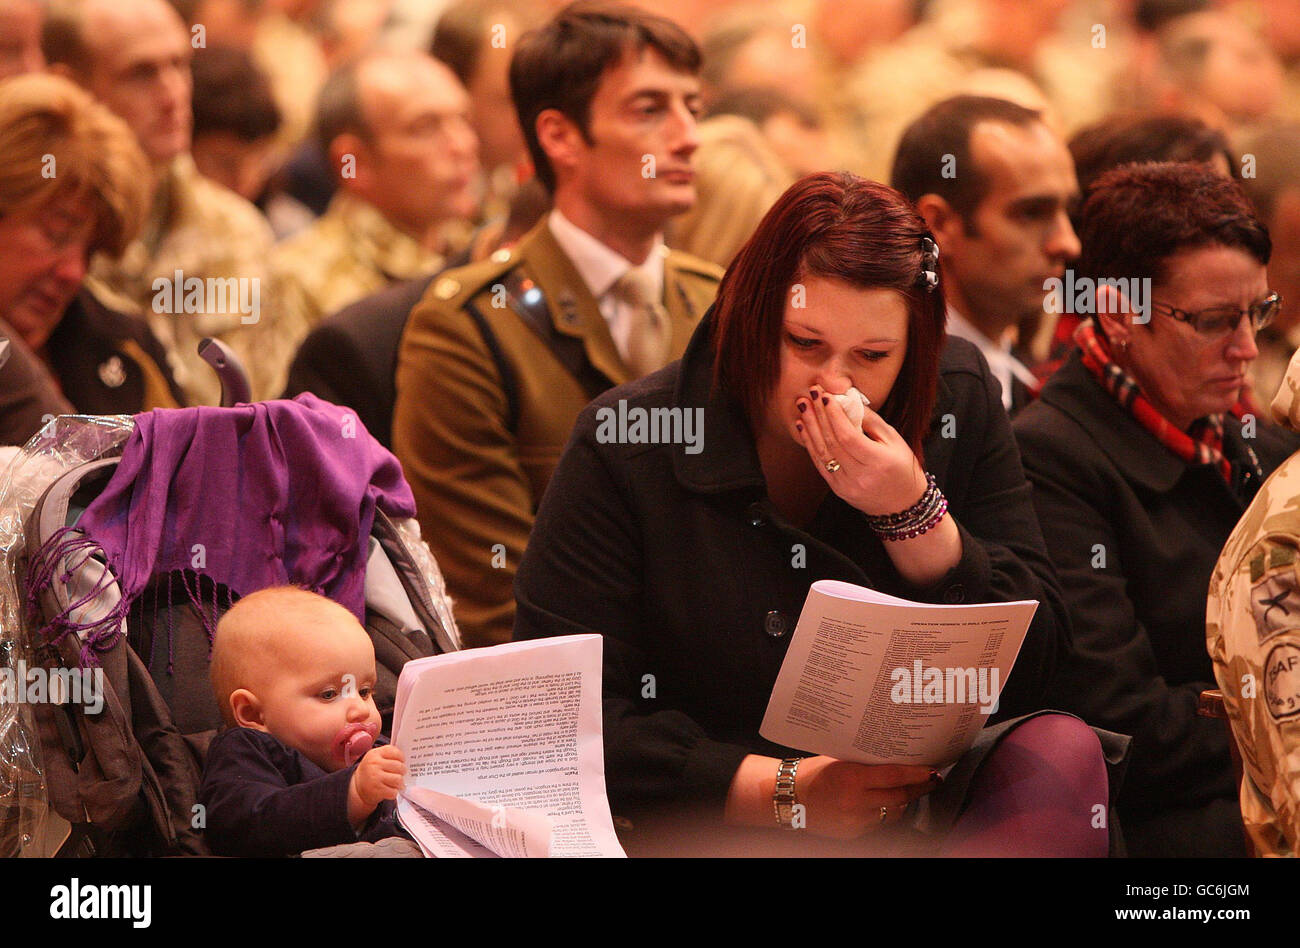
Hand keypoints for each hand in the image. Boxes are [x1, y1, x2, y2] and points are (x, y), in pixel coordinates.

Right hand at [347, 744, 404, 827]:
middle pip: (399, 767)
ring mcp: (375, 777)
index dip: (402, 758)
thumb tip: (406, 759)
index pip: (395, 752)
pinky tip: (390, 790)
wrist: (356, 786)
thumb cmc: (371, 771)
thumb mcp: (376, 758)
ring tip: (398, 783)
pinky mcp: (376, 790)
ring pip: (398, 779)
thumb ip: (388, 755)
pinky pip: (393, 791)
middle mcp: (374, 764)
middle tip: (401, 774)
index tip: (402, 762)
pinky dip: (394, 792)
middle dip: (403, 772)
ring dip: (400, 783)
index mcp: (375, 754)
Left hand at [795, 386, 925, 515]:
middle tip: (811, 394)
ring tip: (803, 407)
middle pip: (832, 442)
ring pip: (822, 453)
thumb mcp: (894, 440)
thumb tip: (849, 401)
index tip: (826, 396)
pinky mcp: (837, 490)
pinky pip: (819, 464)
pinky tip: (803, 427)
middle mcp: (860, 476)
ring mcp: (846, 485)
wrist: (901, 504)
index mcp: (878, 462)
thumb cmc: (902, 467)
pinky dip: (810, 444)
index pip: (848, 436)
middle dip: (819, 415)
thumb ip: (871, 421)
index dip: (834, 416)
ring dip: (810, 427)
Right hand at [795, 756, 938, 838]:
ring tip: (910, 790)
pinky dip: (885, 812)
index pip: (894, 776)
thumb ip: (866, 763)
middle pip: (899, 797)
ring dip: (904, 802)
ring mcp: (855, 821)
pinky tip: (885, 803)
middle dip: (918, 788)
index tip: (931, 770)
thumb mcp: (840, 760)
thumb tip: (896, 760)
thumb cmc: (812, 773)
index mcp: (852, 779)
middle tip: (930, 780)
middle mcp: (856, 802)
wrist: (789, 797)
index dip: (916, 774)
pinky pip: (878, 823)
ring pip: (893, 813)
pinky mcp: (853, 833)